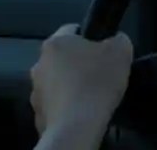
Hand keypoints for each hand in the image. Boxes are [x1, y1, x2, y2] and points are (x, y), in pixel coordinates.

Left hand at [30, 23, 133, 149]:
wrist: (77, 126)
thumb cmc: (97, 82)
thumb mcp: (121, 51)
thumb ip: (118, 40)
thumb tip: (116, 41)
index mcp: (56, 42)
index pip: (72, 29)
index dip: (90, 37)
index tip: (103, 50)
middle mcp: (39, 63)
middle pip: (62, 57)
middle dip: (78, 63)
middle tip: (99, 73)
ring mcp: (35, 89)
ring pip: (56, 81)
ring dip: (70, 85)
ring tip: (91, 96)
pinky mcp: (38, 113)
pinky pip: (55, 104)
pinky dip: (66, 106)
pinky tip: (81, 112)